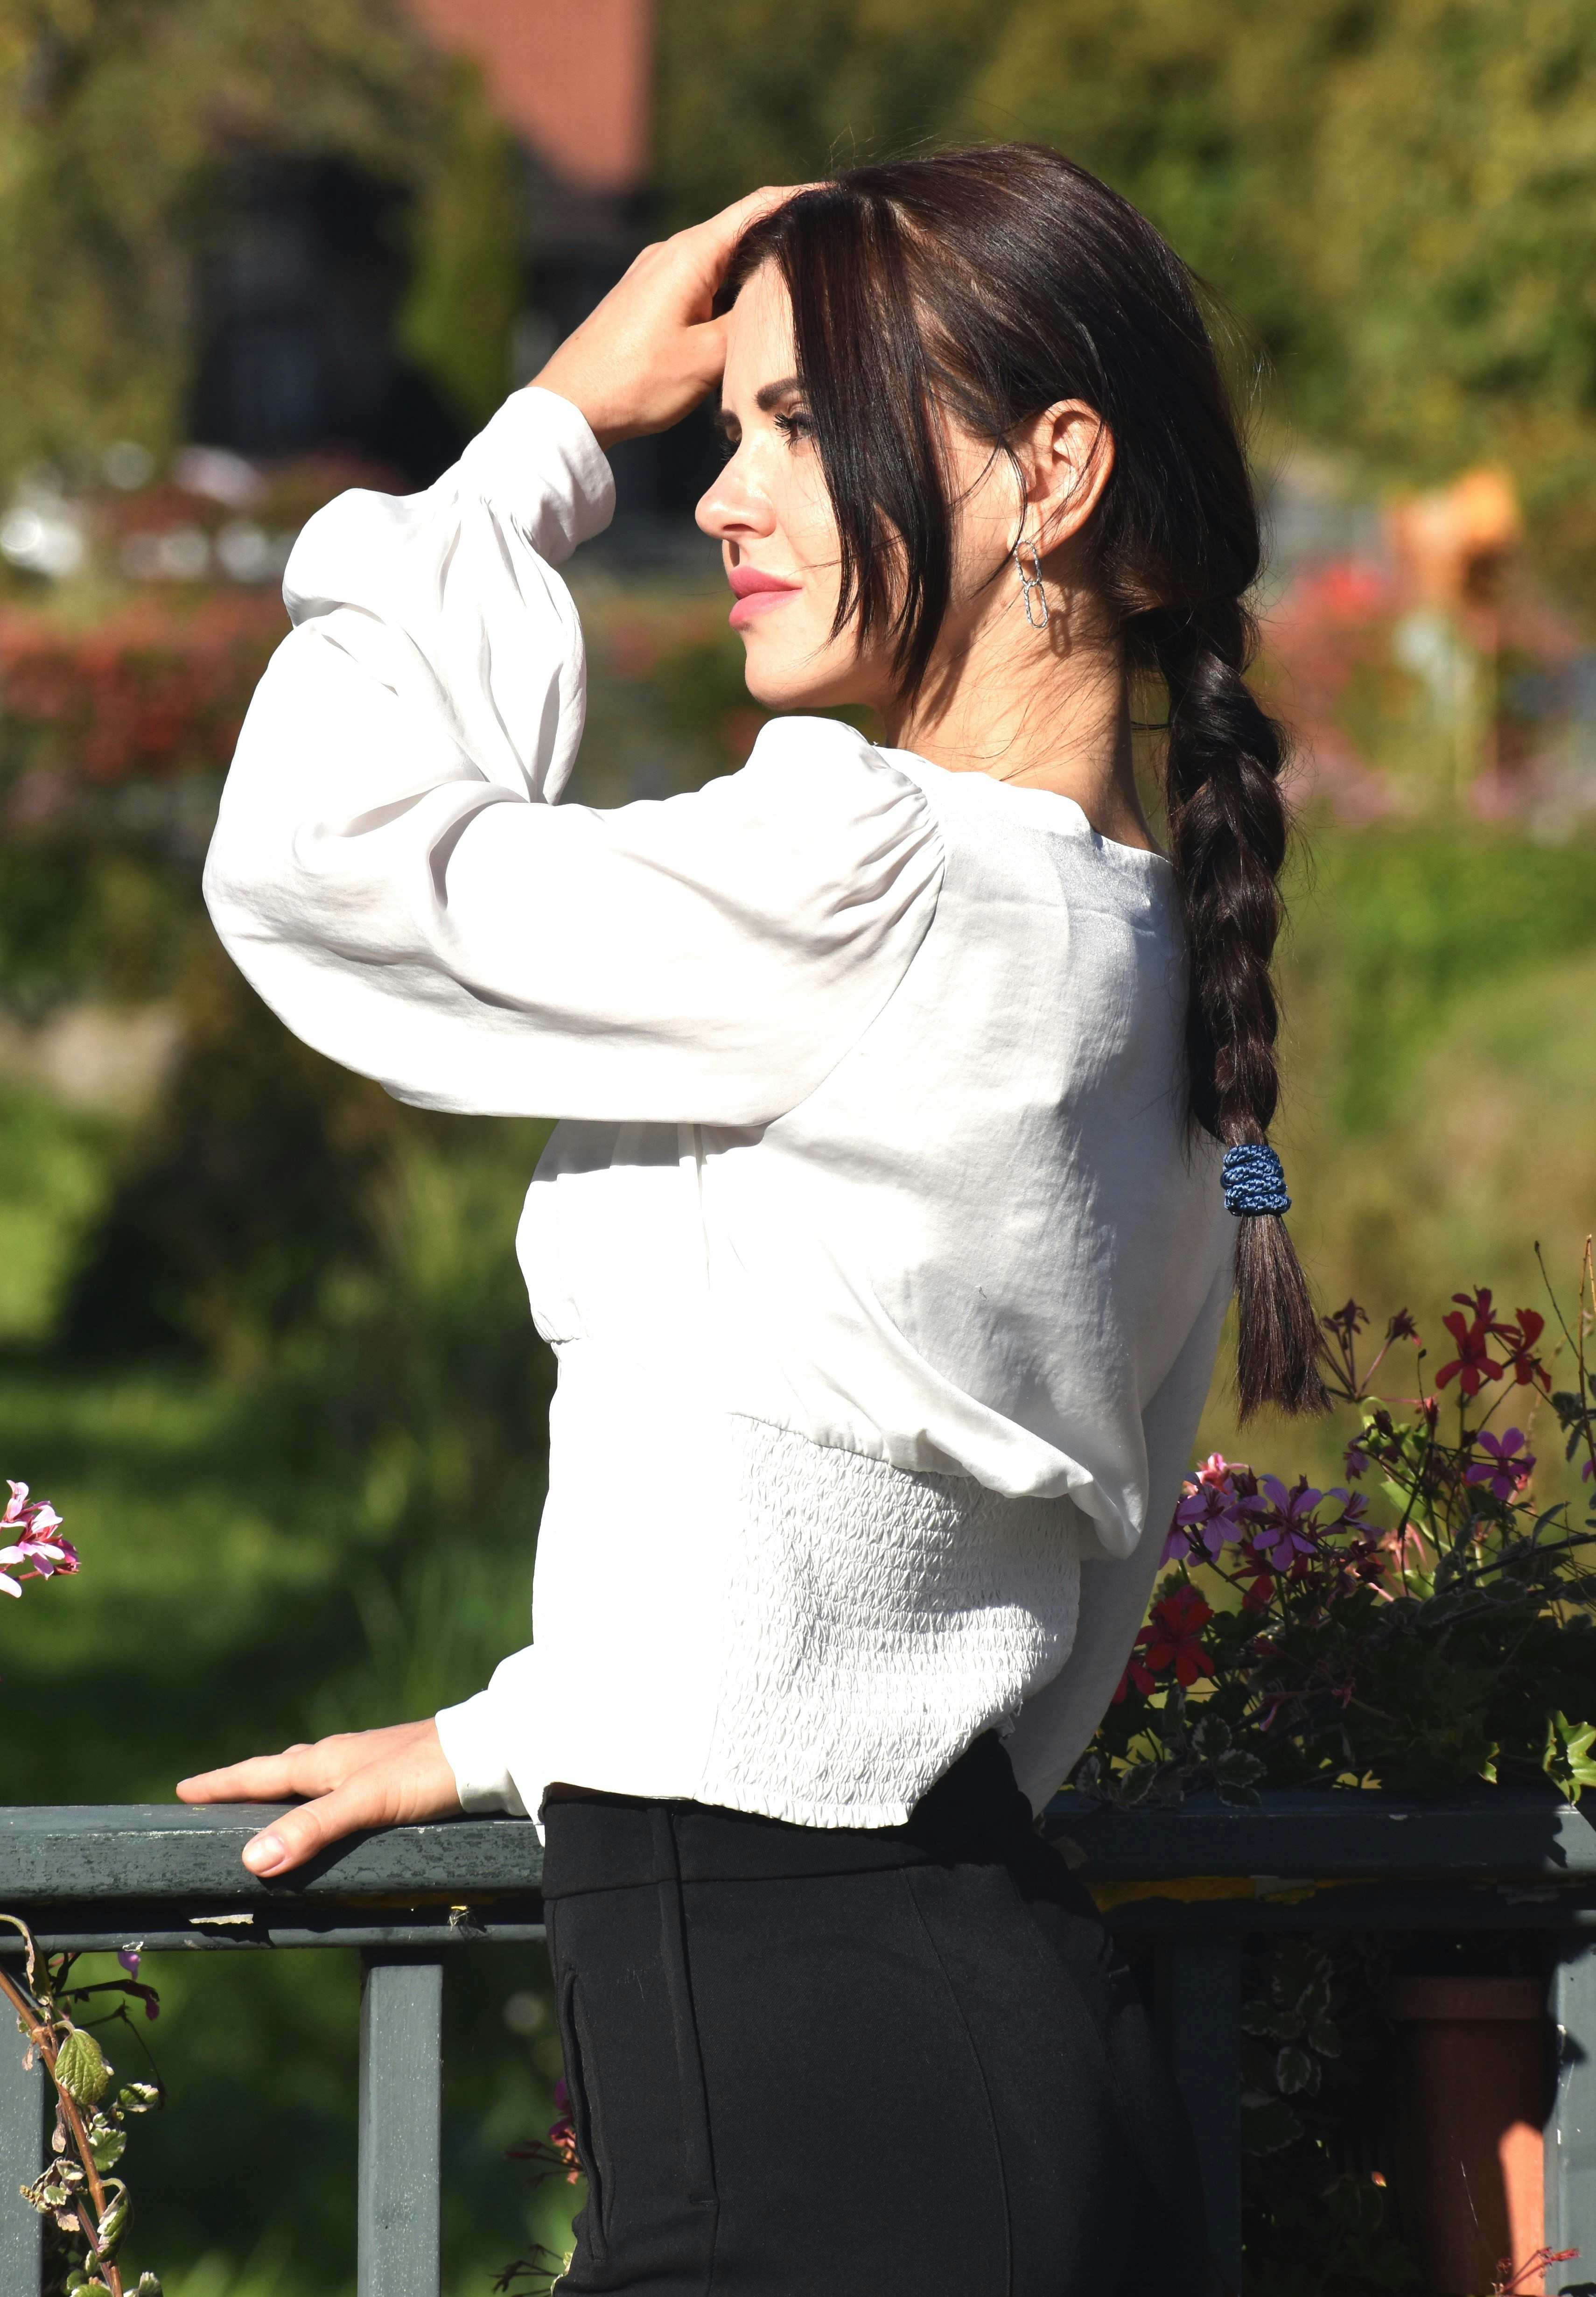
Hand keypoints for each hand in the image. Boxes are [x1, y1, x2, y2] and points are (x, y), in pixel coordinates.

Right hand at [176, 1719, 461, 1879]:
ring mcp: (368, 1765)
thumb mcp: (365, 1803)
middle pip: (282, 1771)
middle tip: (213, 1794)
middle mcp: (341, 1758)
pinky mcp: (393, 1777)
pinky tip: (332, 1805)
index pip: (259, 1773)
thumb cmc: (426, 1772)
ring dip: (284, 1788)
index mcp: (325, 1760)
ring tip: (266, 1801)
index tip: (183, 1788)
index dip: (222, 1783)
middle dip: (247, 1784)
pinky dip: (319, 1796)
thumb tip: (251, 1859)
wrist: (487, 1753)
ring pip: (312, 1775)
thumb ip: (312, 1829)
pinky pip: (339, 1786)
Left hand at [531, 184, 807, 447]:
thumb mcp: (707, 359)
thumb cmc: (637, 382)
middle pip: (742, 229)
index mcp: (690, 255)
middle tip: (831, 248)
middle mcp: (672, 252)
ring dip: (758, 267)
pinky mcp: (649, 294)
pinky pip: (702, 278)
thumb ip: (749, 322)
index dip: (800, 199)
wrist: (573, 406)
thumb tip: (780, 302)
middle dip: (785, 235)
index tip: (837, 198)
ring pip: (722, 257)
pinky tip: (751, 309)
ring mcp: (657, 271)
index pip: (757, 208)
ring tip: (799, 280)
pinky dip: (732, 287)